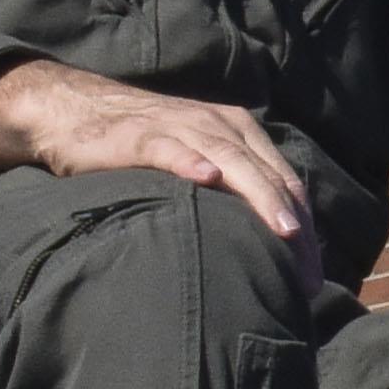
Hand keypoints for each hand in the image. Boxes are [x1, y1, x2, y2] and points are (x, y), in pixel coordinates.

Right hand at [0, 59, 318, 303]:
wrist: (74, 110)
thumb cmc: (140, 146)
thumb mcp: (195, 161)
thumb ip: (226, 191)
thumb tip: (259, 246)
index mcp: (241, 133)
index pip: (286, 182)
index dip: (306, 228)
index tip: (314, 278)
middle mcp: (220, 126)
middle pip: (269, 176)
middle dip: (295, 225)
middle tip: (308, 277)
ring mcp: (183, 127)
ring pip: (233, 161)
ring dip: (261, 197)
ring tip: (284, 230)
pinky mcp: (141, 135)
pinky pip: (171, 149)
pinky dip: (190, 163)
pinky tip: (205, 179)